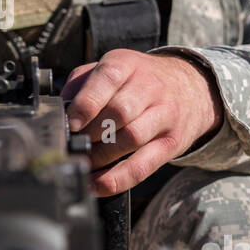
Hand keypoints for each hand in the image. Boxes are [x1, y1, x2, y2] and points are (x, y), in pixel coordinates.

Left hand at [61, 49, 223, 195]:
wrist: (191, 87)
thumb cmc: (139, 81)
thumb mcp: (112, 68)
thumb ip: (82, 83)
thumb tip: (59, 108)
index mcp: (127, 65)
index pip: (108, 79)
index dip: (87, 103)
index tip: (71, 123)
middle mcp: (149, 87)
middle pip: (119, 112)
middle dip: (91, 133)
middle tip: (75, 144)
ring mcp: (164, 115)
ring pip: (132, 138)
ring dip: (101, 156)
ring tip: (84, 162)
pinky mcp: (172, 142)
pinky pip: (144, 165)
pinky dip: (118, 179)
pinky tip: (98, 184)